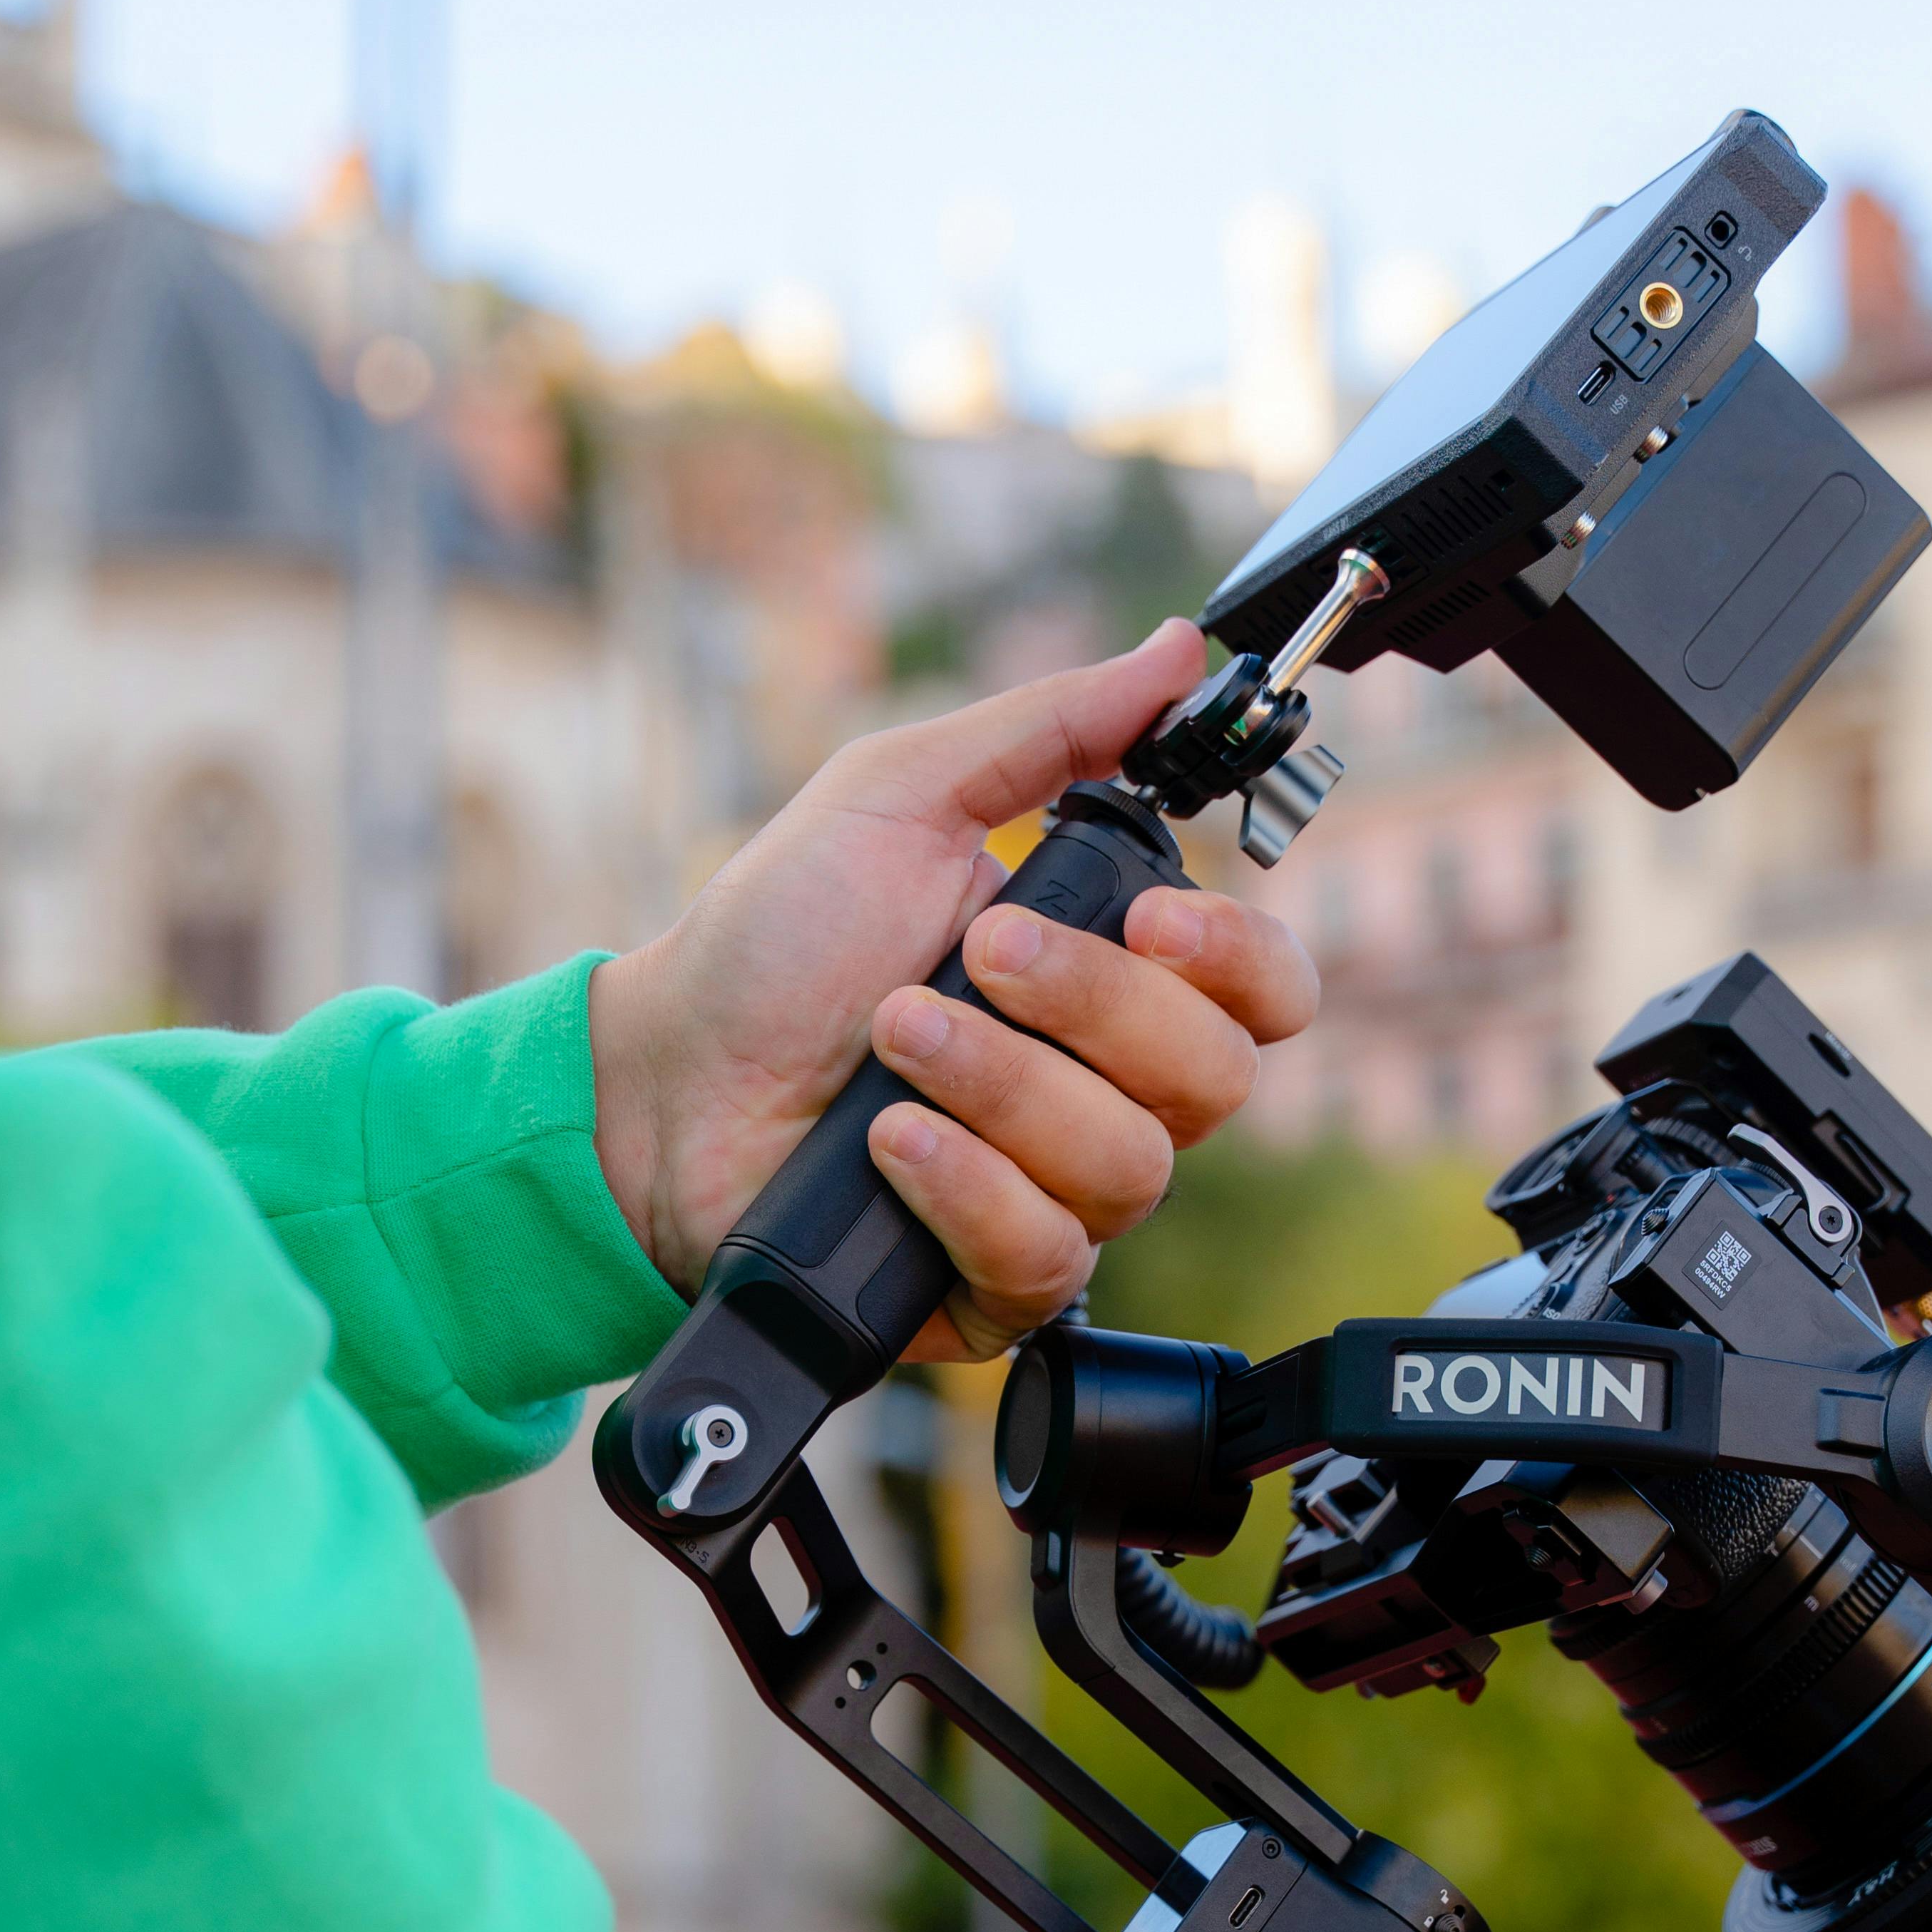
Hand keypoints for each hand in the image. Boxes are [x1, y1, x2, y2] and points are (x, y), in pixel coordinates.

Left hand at [587, 624, 1318, 1344]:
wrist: (662, 1078)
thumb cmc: (778, 939)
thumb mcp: (903, 793)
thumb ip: (1051, 726)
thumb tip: (1180, 649)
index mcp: (1117, 976)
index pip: (1269, 992)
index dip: (1240, 961)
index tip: (1152, 922)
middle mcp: (1109, 1090)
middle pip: (1211, 1077)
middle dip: (1088, 1006)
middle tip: (969, 957)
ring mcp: (1059, 1192)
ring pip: (1129, 1167)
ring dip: (999, 1086)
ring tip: (889, 1041)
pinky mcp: (997, 1282)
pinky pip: (1049, 1257)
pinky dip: (966, 1189)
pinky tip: (888, 1147)